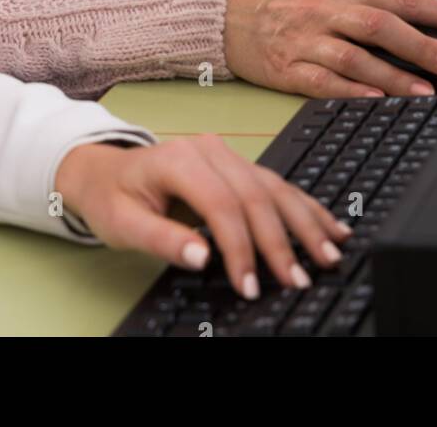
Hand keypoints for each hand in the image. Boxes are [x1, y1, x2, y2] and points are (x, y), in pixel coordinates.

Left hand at [55, 136, 349, 300]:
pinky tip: (328, 224)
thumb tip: (201, 257)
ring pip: (275, 187)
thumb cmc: (113, 197)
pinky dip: (305, 207)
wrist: (106, 171)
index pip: (221, 205)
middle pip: (255, 195)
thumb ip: (163, 240)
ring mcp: (228, 155)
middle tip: (299, 279)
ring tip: (330, 252)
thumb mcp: (123, 223)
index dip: (241, 247)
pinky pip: (277, 185)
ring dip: (305, 223)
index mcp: (180, 160)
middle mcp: (210, 151)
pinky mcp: (239, 165)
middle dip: (282, 241)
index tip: (252, 284)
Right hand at [224, 0, 436, 99]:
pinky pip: (323, 81)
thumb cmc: (289, 2)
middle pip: (380, 25)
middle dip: (419, 44)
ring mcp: (308, 41)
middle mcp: (329, 12)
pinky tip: (373, 101)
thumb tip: (423, 28)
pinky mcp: (289, 68)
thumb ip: (373, 7)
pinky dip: (350, 91)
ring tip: (423, 91)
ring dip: (391, 76)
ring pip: (355, 56)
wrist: (230, 11)